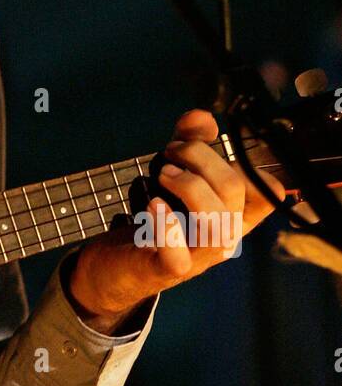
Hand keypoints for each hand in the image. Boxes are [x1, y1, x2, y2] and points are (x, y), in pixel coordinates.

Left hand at [67, 109, 285, 330]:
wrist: (119, 264)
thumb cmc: (156, 216)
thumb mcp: (175, 173)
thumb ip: (189, 142)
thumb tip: (201, 116)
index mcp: (234, 214)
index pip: (267, 193)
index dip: (244, 162)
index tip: (208, 140)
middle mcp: (224, 236)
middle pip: (234, 192)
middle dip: (201, 158)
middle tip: (170, 152)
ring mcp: (198, 256)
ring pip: (216, 223)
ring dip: (189, 187)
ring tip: (163, 173)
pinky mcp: (166, 269)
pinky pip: (178, 255)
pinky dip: (167, 226)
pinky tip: (153, 204)